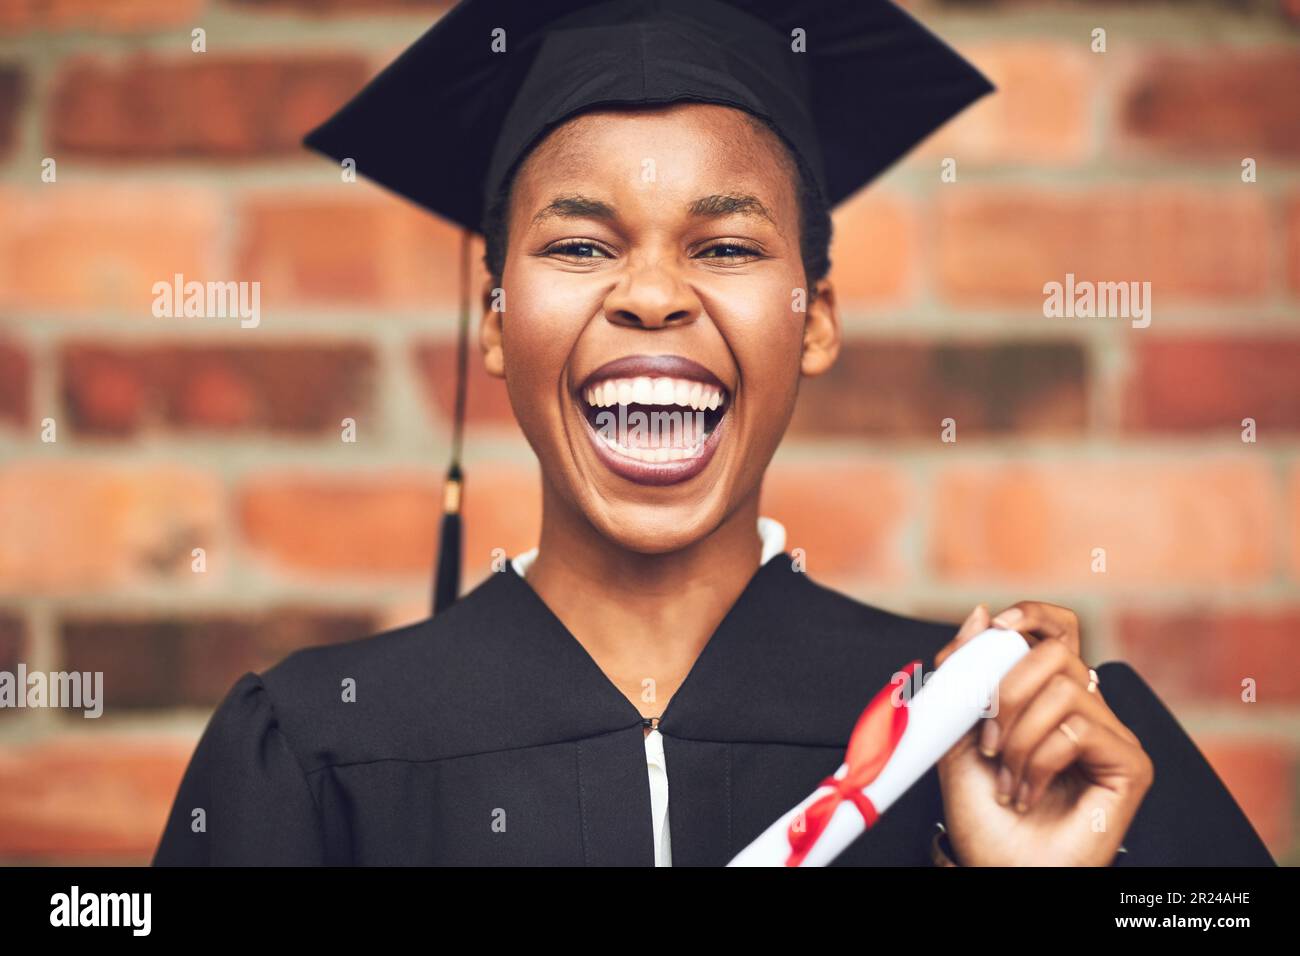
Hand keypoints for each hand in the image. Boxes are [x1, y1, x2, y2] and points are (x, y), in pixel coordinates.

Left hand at [933, 602, 1153, 865]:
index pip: (1058, 630)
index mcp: (1047, 696)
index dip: (1031, 617)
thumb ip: (966, 676)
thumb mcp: (957, 734)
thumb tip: (983, 614)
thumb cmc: (982, 813)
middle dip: (1006, 689)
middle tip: (987, 739)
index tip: (994, 629)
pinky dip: (1038, 761)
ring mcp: (1111, 736)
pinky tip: (1028, 793)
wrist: (995, 868)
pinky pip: (1078, 730)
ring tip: (1006, 778)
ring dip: (1017, 737)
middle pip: (1057, 652)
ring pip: (1062, 690)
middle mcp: (1085, 709)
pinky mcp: (1130, 765)